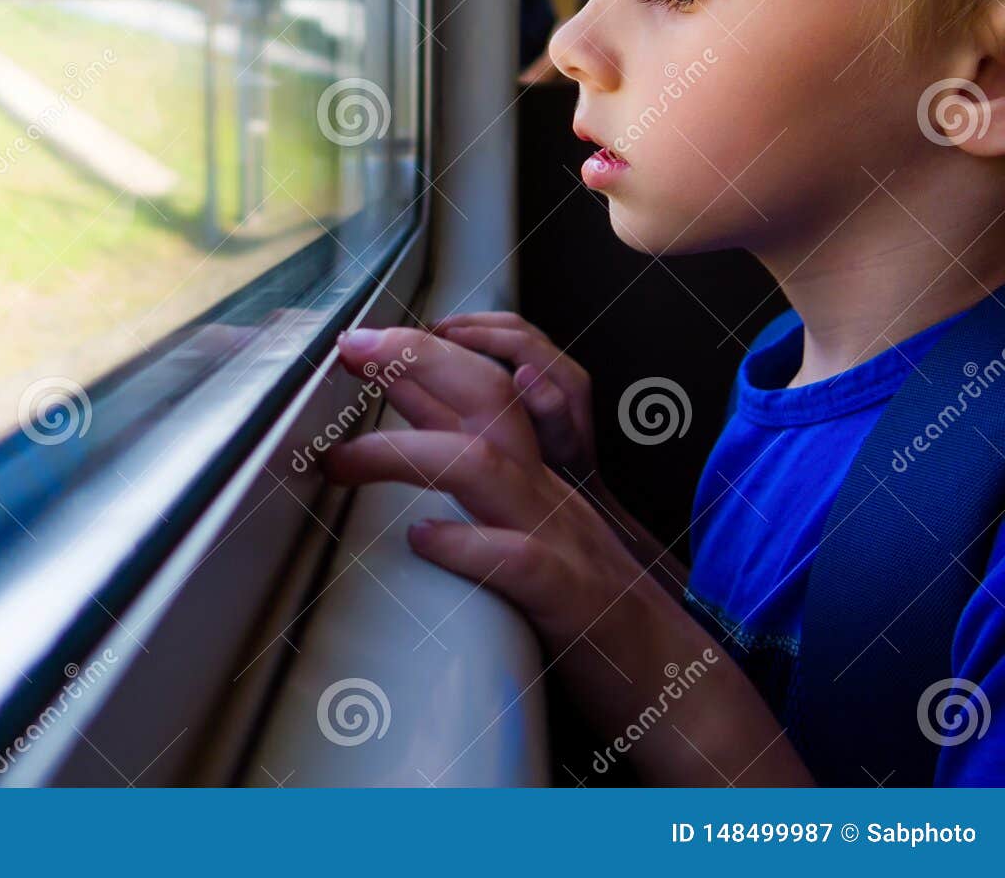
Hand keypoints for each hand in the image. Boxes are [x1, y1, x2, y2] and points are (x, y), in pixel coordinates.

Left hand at [326, 325, 805, 783]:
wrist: (679, 680)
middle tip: (351, 347)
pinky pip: (519, 560)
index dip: (418, 358)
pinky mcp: (570, 599)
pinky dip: (468, 545)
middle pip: (487, 396)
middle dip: (416, 360)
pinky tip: (424, 540)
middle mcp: (549, 493)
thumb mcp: (530, 536)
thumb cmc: (591, 612)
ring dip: (407, 451)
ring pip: (487, 465)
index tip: (359, 341)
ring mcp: (562, 540)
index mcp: (538, 478)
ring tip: (343, 459)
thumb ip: (481, 493)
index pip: (479, 392)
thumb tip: (409, 457)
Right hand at [429, 311, 596, 485]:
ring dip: (470, 328)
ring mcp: (546, 369)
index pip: (519, 341)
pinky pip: (501, 347)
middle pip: (511, 326)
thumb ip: (550, 411)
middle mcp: (559, 367)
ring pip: (506, 331)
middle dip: (469, 323)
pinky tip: (449, 352)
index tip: (445, 338)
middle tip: (430, 331)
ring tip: (434, 336)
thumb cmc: (569, 474)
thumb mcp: (562, 448)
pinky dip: (474, 342)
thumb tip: (525, 373)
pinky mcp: (533, 376)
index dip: (481, 334)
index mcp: (567, 380)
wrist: (580, 486)